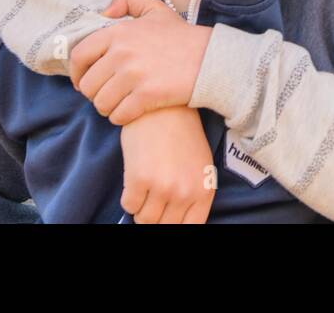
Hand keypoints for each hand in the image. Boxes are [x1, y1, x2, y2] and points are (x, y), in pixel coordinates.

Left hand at [70, 0, 212, 121]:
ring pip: (101, 103)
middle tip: (107, 95)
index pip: (79, 55)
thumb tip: (105, 10)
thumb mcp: (156, 9)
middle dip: (95, 94)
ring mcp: (133, 75)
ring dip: (107, 107)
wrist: (210, 59)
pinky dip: (121, 117)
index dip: (77, 72)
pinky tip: (131, 112)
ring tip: (119, 104)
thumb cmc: (182, 37)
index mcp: (118, 32)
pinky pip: (118, 115)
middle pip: (89, 85)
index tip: (83, 81)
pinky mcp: (146, 95)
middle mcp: (121, 53)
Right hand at [120, 106, 216, 223]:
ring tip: (144, 188)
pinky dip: (129, 197)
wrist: (163, 106)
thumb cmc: (181, 135)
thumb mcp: (199, 165)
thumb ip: (193, 194)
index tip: (165, 218)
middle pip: (164, 226)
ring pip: (144, 219)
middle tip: (151, 200)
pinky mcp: (140, 179)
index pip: (191, 228)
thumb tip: (178, 220)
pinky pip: (129, 205)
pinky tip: (135, 178)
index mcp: (204, 190)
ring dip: (141, 207)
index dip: (174, 225)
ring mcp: (163, 187)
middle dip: (156, 216)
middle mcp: (185, 192)